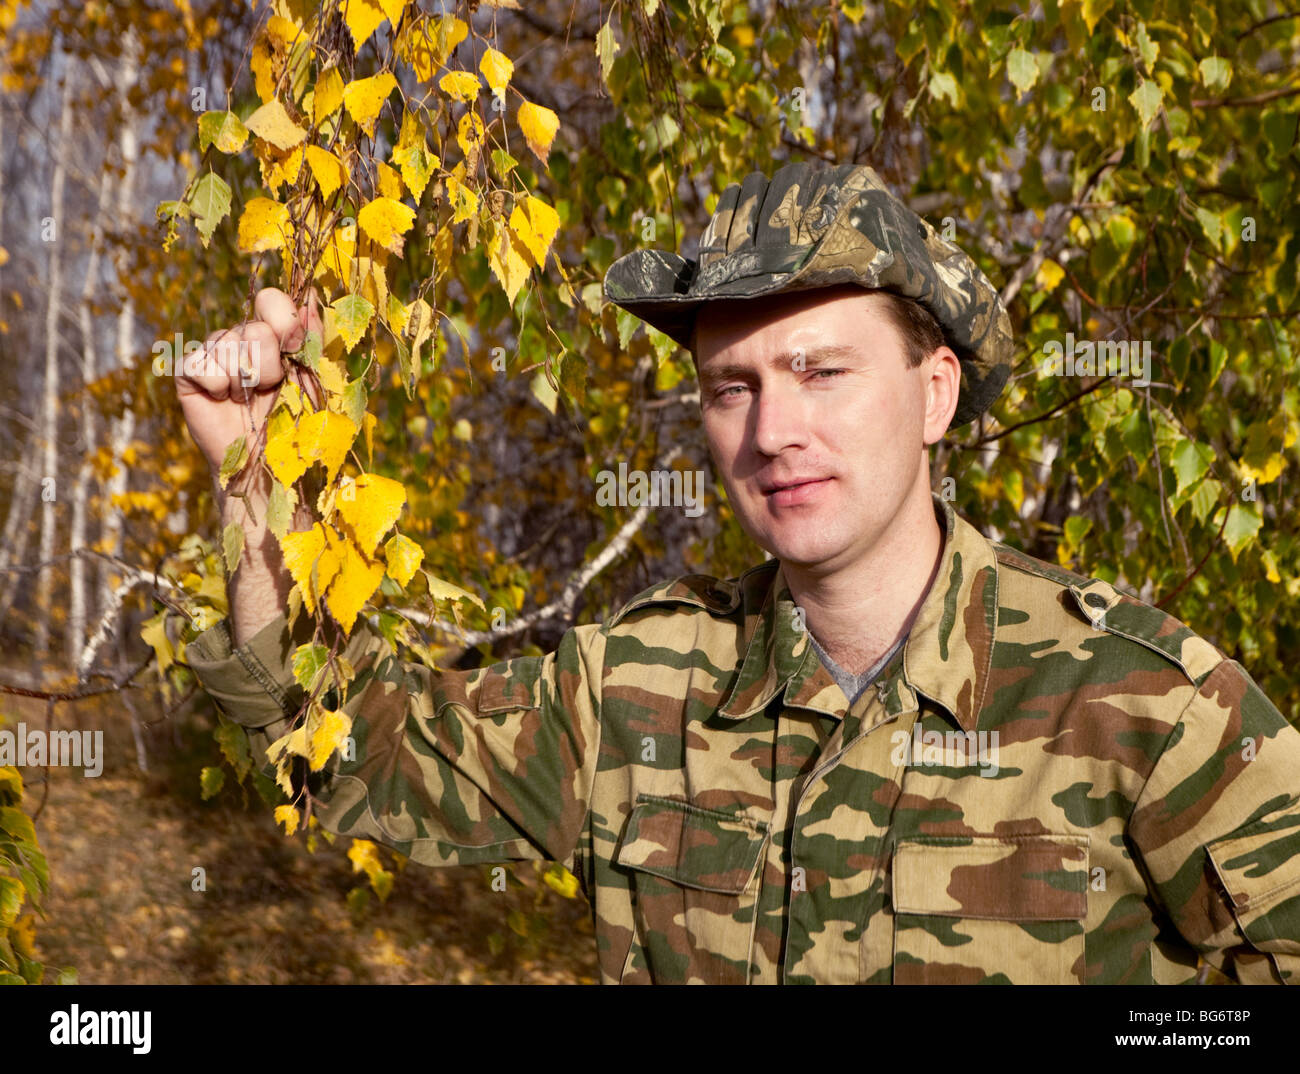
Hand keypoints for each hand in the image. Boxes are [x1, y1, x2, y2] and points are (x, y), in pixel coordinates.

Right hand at [176, 287, 320, 476]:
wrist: (266, 465)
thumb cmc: (295, 425)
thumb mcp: (316, 381)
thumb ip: (314, 339)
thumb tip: (311, 294)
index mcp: (276, 334)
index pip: (273, 299)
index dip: (284, 320)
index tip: (293, 347)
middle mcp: (243, 337)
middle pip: (255, 328)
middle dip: (270, 366)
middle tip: (271, 389)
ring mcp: (214, 353)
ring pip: (226, 344)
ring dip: (244, 381)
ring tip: (248, 400)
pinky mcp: (189, 372)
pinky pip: (199, 362)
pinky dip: (216, 386)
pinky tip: (222, 400)